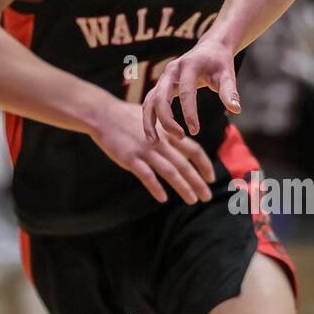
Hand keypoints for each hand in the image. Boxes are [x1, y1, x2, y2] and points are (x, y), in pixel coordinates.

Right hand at [90, 98, 214, 204]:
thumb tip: (181, 140)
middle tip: (208, 196)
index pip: (193, 150)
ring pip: (170, 171)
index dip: (204, 164)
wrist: (102, 114)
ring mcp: (145, 151)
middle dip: (198, 182)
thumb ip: (167, 130)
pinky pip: (146, 175)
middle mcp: (160, 142)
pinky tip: (163, 198)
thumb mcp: (153, 118)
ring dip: (183, 187)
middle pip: (185, 164)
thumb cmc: (126, 116)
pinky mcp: (130, 158)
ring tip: (192, 200)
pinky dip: (156, 187)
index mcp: (167, 133)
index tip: (211, 177)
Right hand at [143, 36, 239, 140]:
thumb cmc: (220, 63)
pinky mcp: (160, 85)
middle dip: (167, 119)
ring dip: (149, 121)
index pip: (186, 92)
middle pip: (161, 97)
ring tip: (154, 142)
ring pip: (150, 101)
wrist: (209, 49)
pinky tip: (153, 135)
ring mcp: (163, 78)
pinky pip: (150, 102)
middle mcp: (171, 71)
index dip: (189, 112)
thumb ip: (230, 92)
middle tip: (180, 137)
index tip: (195, 131)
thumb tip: (235, 109)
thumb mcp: (228, 75)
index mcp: (188, 65)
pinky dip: (149, 118)